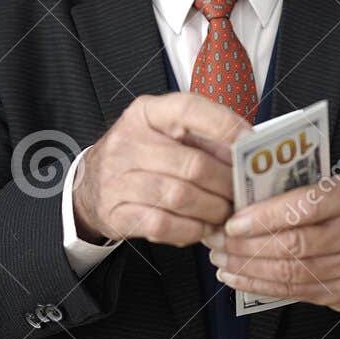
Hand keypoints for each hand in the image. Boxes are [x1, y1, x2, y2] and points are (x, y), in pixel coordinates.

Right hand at [72, 93, 250, 246]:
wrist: (90, 185)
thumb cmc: (140, 156)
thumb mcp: (164, 133)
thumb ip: (203, 138)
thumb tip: (249, 151)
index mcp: (145, 114)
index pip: (188, 108)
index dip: (223, 125)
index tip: (249, 141)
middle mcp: (127, 142)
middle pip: (193, 164)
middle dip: (226, 184)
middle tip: (241, 194)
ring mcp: (117, 179)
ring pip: (181, 197)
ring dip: (212, 210)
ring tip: (225, 213)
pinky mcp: (116, 212)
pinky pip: (163, 224)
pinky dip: (190, 230)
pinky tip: (201, 228)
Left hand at [203, 172, 339, 312]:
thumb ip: (302, 186)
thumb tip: (248, 194)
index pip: (308, 206)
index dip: (267, 216)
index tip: (234, 219)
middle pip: (295, 245)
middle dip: (247, 244)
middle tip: (216, 237)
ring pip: (290, 272)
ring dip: (247, 266)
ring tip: (220, 256)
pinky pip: (293, 292)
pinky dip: (258, 285)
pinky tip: (236, 276)